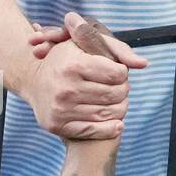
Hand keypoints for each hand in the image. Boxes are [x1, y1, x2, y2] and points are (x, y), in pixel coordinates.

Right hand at [24, 10, 146, 140]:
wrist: (33, 80)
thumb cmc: (64, 58)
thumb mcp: (85, 44)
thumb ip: (116, 48)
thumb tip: (143, 64)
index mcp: (73, 65)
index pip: (118, 74)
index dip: (122, 73)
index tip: (117, 73)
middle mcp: (66, 89)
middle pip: (116, 94)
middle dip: (122, 91)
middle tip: (119, 89)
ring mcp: (61, 109)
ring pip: (109, 114)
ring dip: (119, 109)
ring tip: (117, 103)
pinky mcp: (58, 125)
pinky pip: (94, 130)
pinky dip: (110, 128)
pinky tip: (117, 123)